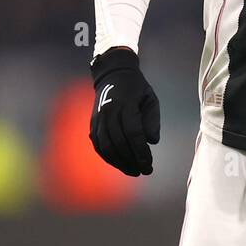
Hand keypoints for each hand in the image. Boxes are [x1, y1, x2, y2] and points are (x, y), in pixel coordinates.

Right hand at [89, 47, 160, 175]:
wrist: (112, 74)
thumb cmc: (136, 88)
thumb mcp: (150, 98)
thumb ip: (152, 119)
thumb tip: (151, 141)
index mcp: (125, 104)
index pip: (133, 133)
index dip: (141, 151)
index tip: (149, 164)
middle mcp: (109, 112)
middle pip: (119, 143)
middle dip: (132, 160)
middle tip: (145, 171)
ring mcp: (98, 118)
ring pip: (106, 147)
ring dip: (120, 163)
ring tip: (133, 171)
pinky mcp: (93, 124)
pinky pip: (98, 145)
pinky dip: (108, 157)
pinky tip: (119, 163)